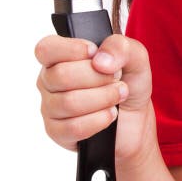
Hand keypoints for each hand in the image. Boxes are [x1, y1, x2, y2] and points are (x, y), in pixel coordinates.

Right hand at [35, 34, 156, 162]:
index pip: (46, 48)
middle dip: (98, 77)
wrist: (136, 116)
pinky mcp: (58, 133)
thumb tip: (100, 61)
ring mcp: (51, 108)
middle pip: (60, 75)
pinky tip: (110, 114)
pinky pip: (73, 127)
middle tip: (115, 78)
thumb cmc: (129, 81)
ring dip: (103, 98)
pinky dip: (99, 119)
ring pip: (68, 103)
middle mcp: (50, 80)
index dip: (71, 49)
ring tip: (118, 95)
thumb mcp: (135, 56)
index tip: (94, 52)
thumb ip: (120, 47)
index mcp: (61, 56)